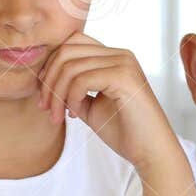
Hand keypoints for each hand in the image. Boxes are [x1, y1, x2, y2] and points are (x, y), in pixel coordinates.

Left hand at [35, 33, 178, 169]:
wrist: (150, 152)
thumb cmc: (122, 131)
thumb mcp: (89, 105)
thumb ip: (71, 88)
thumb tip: (44, 77)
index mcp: (113, 57)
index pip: (71, 43)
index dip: (51, 66)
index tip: (44, 95)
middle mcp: (120, 54)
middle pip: (67, 50)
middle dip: (49, 80)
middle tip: (45, 108)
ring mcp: (124, 63)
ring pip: (71, 66)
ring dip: (56, 94)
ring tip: (58, 116)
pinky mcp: (124, 77)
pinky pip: (82, 80)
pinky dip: (71, 98)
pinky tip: (75, 114)